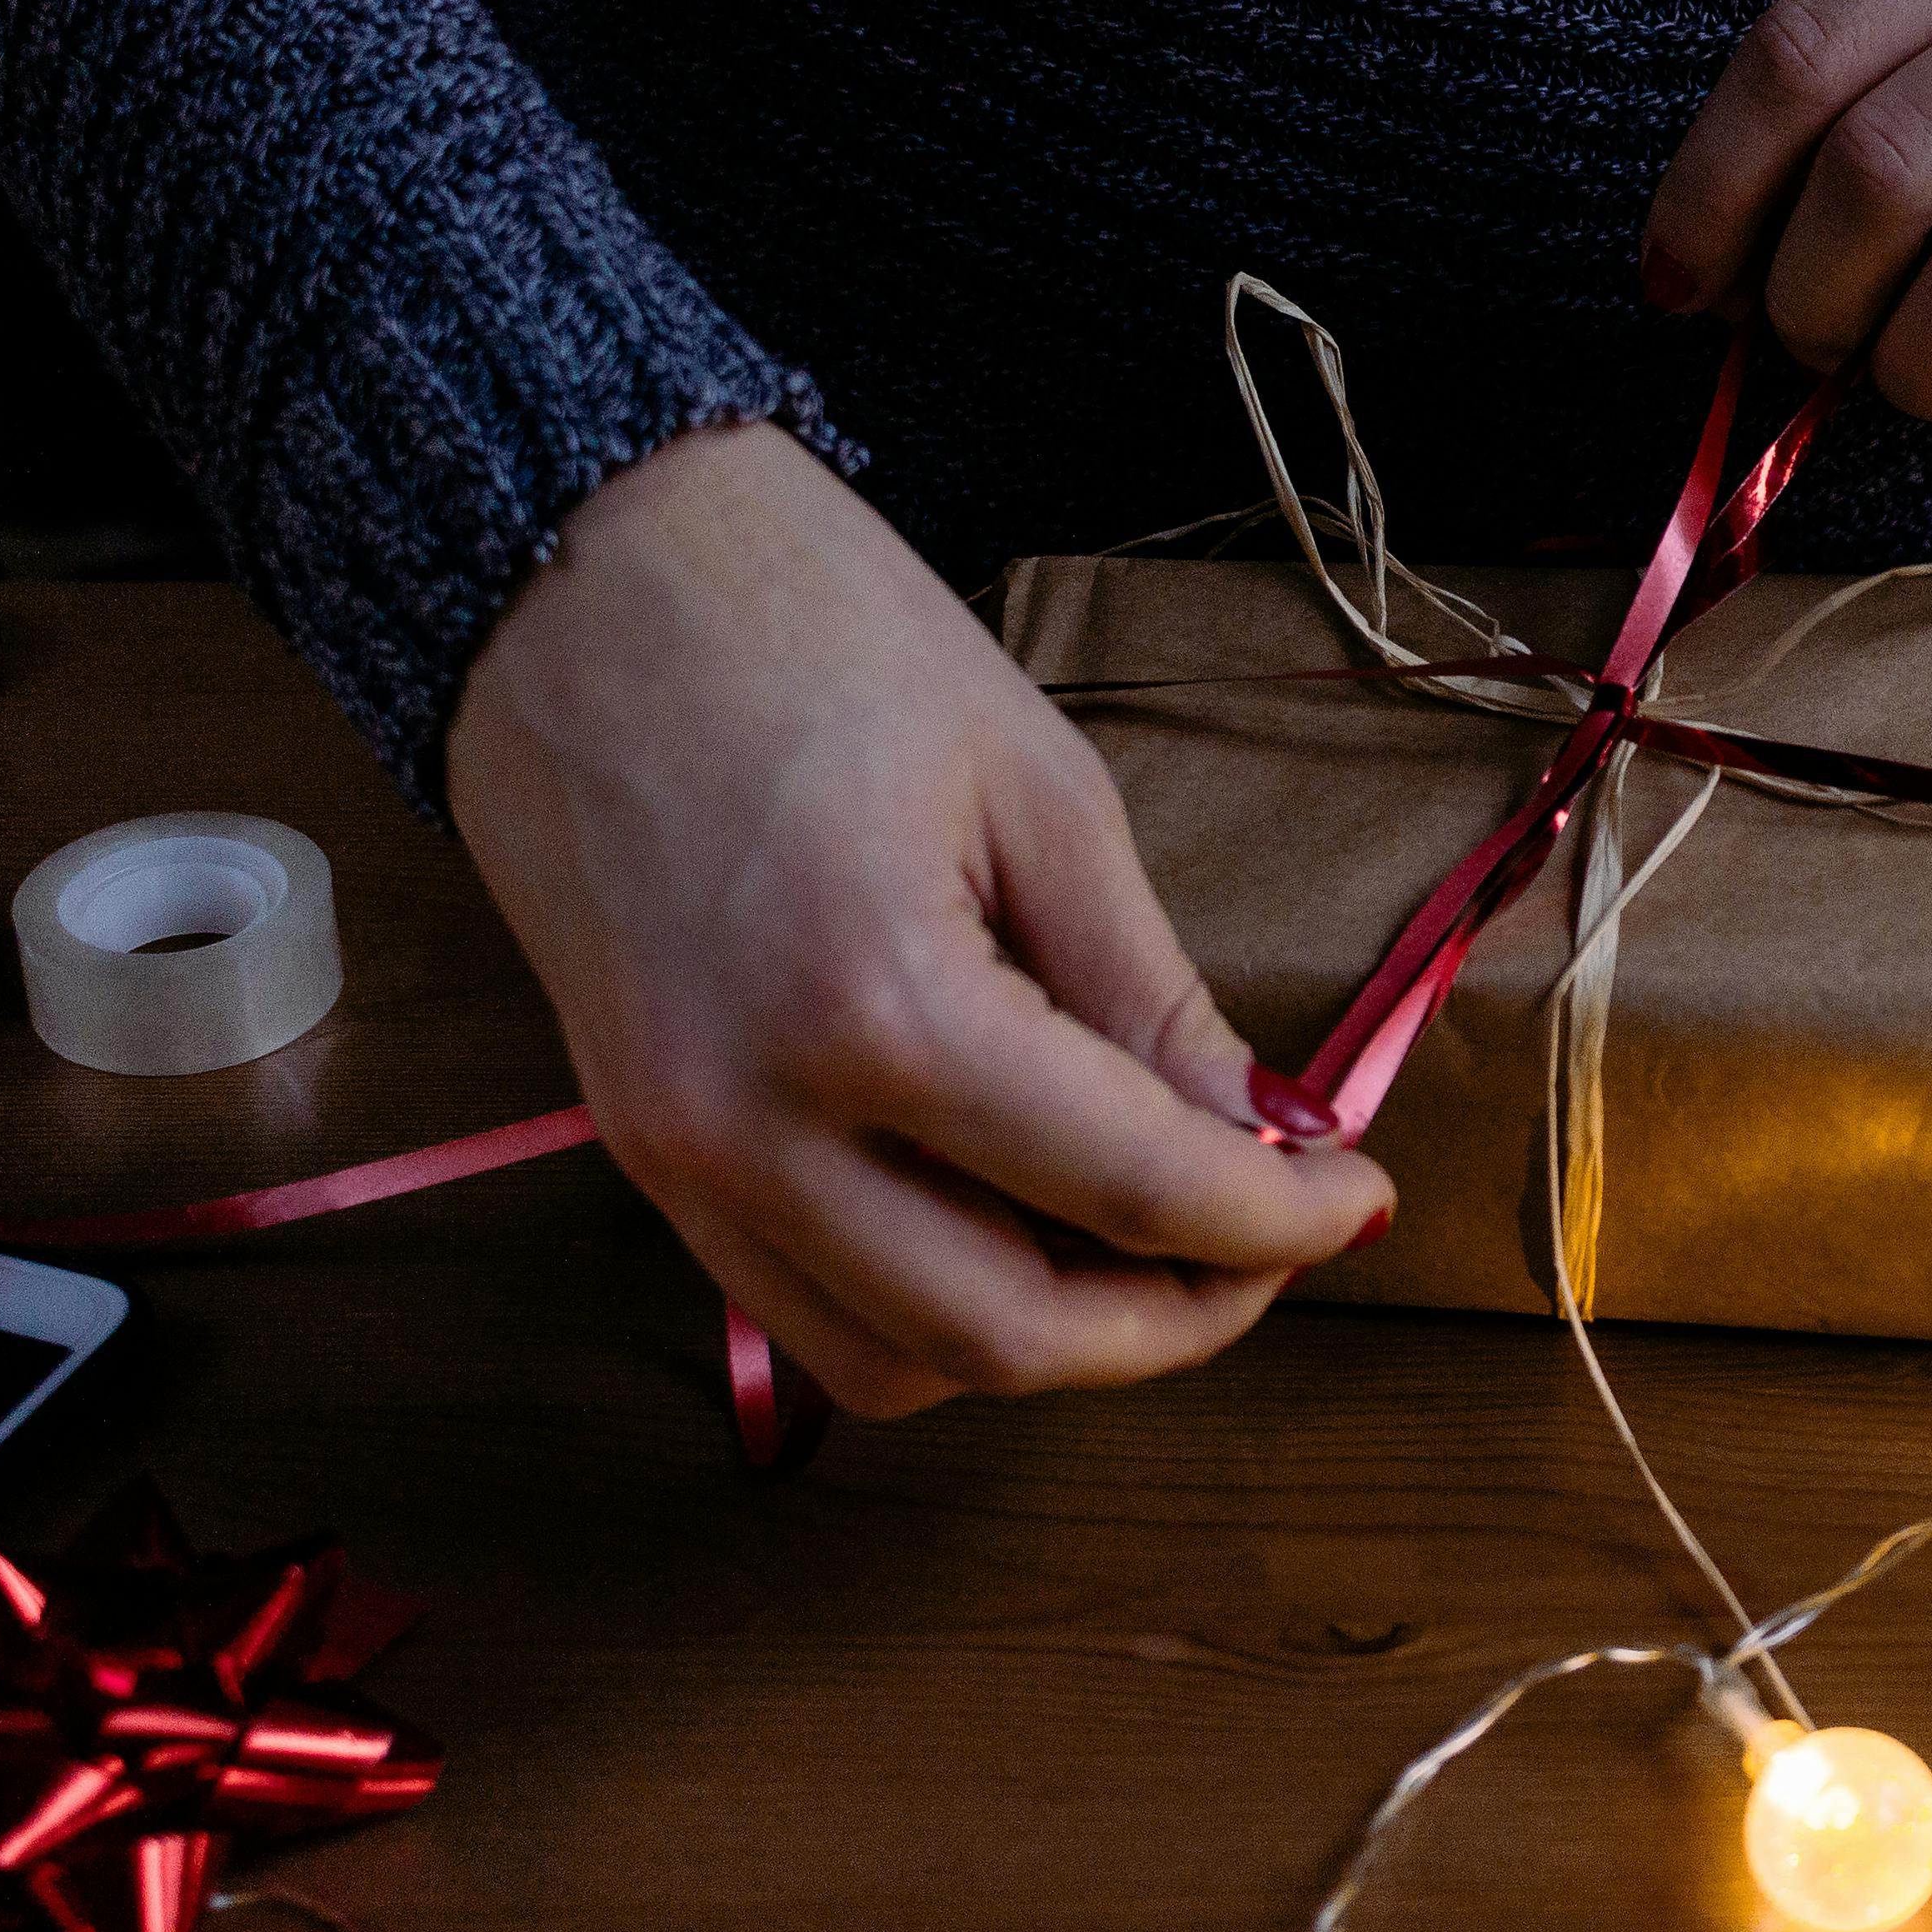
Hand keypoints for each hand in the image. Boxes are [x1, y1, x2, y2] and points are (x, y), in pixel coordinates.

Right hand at [447, 423, 1391, 1416]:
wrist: (572, 571)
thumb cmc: (809, 630)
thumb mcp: (1038, 788)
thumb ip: (1147, 993)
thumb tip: (1255, 1137)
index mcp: (877, 1007)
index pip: (1129, 1189)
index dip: (1273, 1219)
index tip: (1359, 1198)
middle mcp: (755, 1123)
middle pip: (1008, 1331)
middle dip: (1175, 1320)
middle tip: (1270, 1245)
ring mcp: (675, 1157)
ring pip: (897, 1360)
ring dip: (1048, 1337)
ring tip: (1149, 1240)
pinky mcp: (639, 1152)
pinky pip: (799, 1310)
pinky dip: (928, 1308)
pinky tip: (1013, 1218)